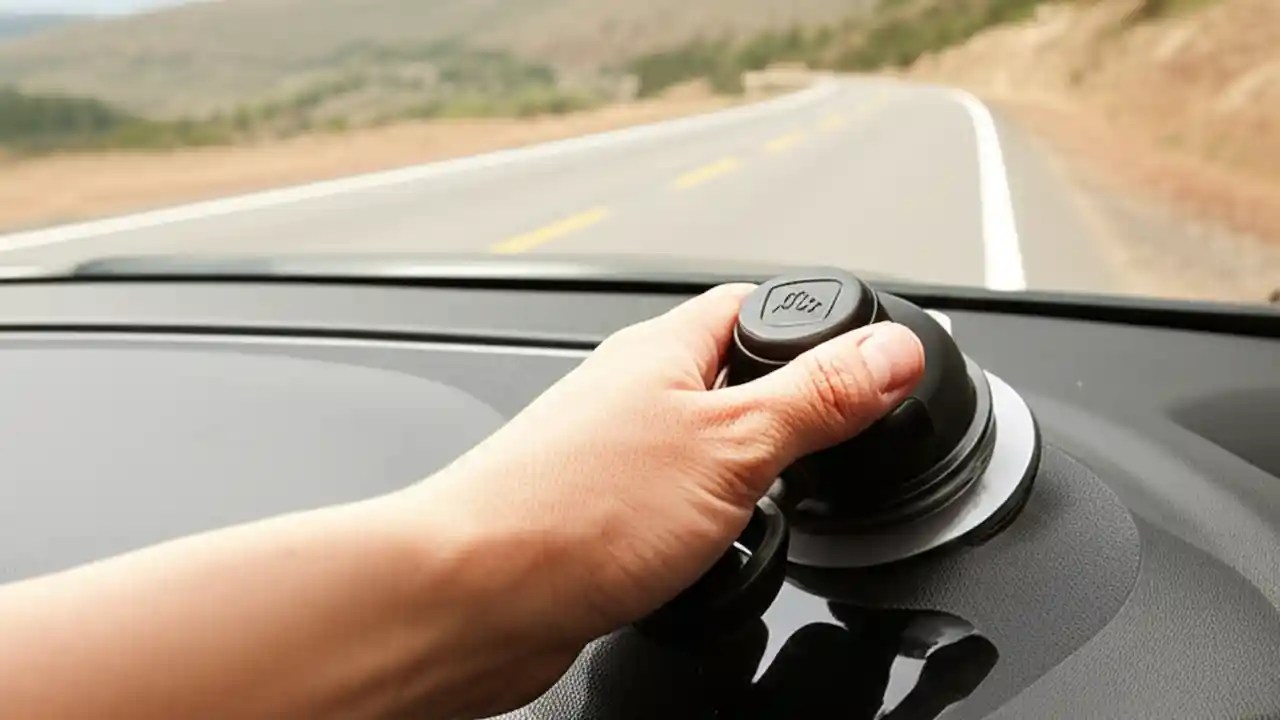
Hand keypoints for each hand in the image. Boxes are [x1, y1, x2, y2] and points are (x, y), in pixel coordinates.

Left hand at [408, 283, 924, 712]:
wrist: (471, 599)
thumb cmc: (571, 512)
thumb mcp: (731, 446)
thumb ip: (816, 398)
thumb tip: (893, 351)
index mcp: (662, 352)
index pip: (750, 308)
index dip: (809, 324)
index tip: (859, 357)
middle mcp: (630, 396)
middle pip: (729, 382)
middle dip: (786, 416)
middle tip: (828, 450)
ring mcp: (611, 459)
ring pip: (702, 452)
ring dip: (746, 482)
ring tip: (773, 509)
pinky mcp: (598, 520)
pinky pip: (672, 509)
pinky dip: (706, 531)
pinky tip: (714, 557)